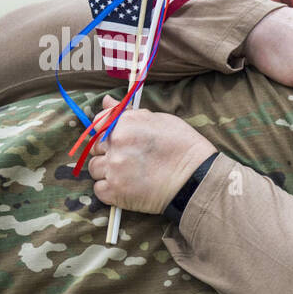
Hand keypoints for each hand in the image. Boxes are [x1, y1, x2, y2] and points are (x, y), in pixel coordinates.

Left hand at [87, 96, 216, 214]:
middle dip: (108, 153)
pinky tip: (128, 187)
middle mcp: (116, 145)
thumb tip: (106, 101)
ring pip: (95, 169)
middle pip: (95, 149)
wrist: (197, 180)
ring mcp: (114, 169)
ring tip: (131, 175)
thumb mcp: (160, 120)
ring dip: (109, 172)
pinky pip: (100, 190)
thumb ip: (128, 112)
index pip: (97, 125)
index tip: (118, 141)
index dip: (106, 134)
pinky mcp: (115, 192)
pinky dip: (111, 190)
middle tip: (130, 160)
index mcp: (125, 124)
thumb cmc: (184, 148)